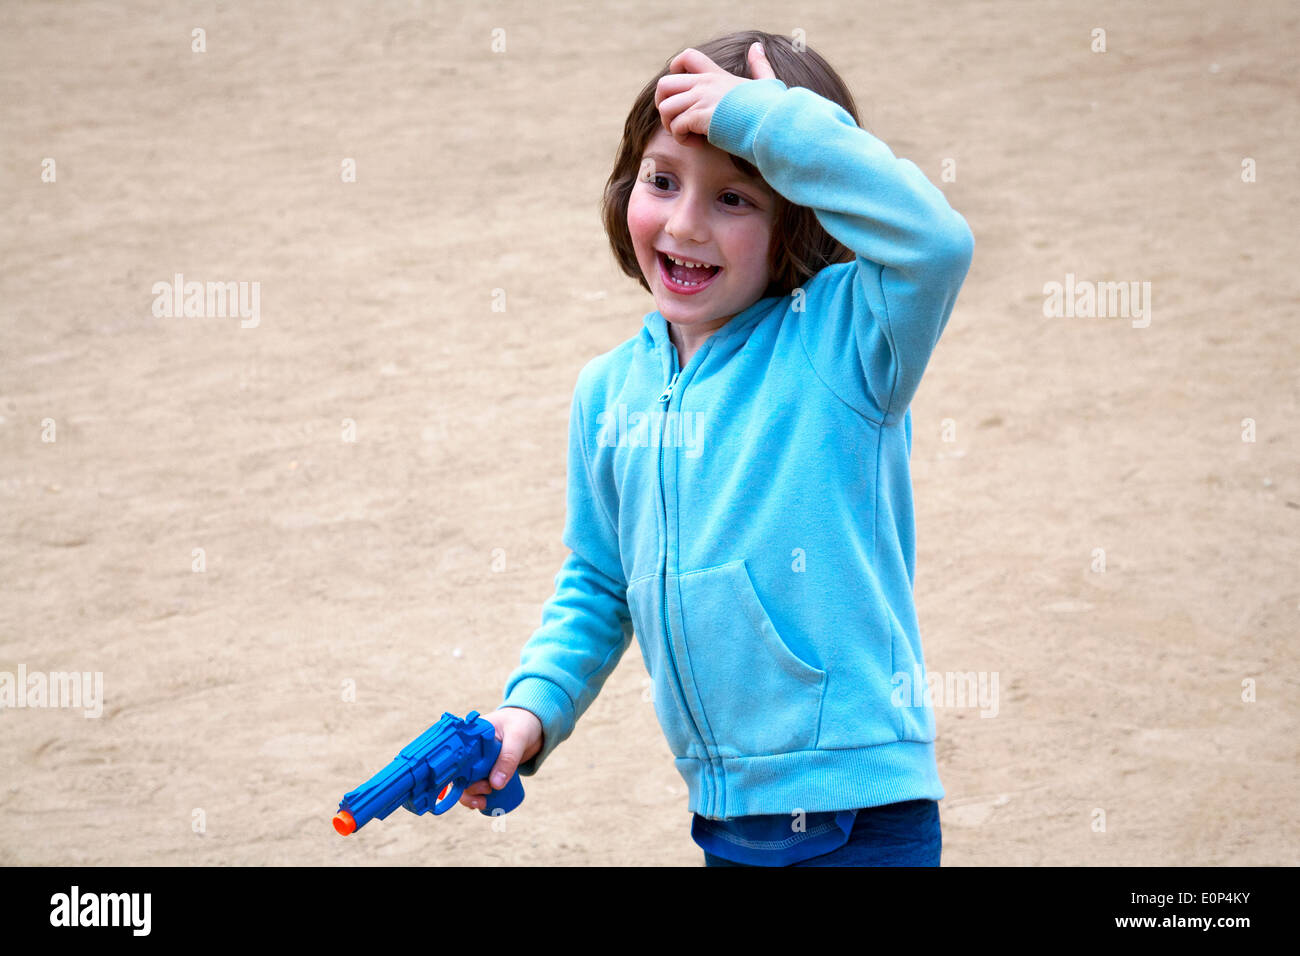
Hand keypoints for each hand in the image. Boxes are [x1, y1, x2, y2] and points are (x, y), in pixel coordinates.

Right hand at [458, 706, 543, 810]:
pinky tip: (481, 805)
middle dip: (468, 788)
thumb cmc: (523, 723)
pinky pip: (478, 785)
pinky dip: (477, 796)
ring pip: (467, 782)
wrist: (536, 726)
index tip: (467, 784)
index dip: (457, 772)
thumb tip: (495, 786)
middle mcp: (471, 749)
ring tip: (482, 804)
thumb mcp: (517, 738)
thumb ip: (508, 758)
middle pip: (460, 772)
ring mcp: (479, 761)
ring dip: (470, 796)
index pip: (457, 756)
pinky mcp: (488, 770)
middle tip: (486, 791)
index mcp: (472, 735)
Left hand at [654, 42, 777, 144]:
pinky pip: (676, 126)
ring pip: (665, 107)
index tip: (681, 90)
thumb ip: (759, 65)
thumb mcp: (766, 81)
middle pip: (665, 83)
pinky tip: (697, 143)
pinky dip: (681, 139)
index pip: (687, 57)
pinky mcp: (699, 116)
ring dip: (671, 125)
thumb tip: (757, 47)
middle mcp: (704, 84)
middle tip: (676, 119)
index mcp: (716, 75)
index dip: (675, 70)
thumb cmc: (770, 107)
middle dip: (663, 103)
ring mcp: (701, 99)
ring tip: (686, 134)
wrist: (771, 123)